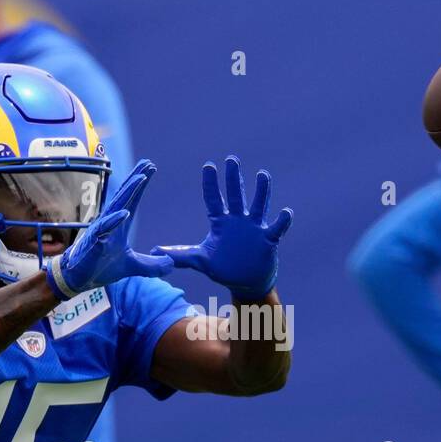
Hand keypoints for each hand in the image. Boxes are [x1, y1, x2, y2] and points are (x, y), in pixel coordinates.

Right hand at [44, 160, 173, 298]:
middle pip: (125, 196)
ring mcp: (102, 230)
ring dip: (128, 192)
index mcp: (119, 224)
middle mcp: (110, 222)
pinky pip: (104, 229)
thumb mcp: (132, 266)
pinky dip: (114, 220)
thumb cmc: (101, 266)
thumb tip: (170, 265)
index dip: (141, 184)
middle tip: (148, 163)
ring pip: (116, 207)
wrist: (80, 278)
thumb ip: (151, 265)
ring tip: (141, 179)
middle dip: (136, 179)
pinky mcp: (95, 242)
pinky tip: (124, 212)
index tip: (151, 167)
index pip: (132, 200)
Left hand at [152, 155, 291, 299]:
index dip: (211, 184)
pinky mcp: (268, 239)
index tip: (208, 166)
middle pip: (236, 195)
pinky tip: (286, 212)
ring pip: (258, 205)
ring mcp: (254, 228)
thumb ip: (180, 255)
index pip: (214, 199)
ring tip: (263, 174)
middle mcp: (238, 220)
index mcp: (221, 223)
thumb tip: (154, 251)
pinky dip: (282, 221)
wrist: (245, 281)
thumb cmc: (224, 268)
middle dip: (233, 178)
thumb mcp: (200, 261)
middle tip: (232, 159)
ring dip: (261, 191)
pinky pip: (276, 228)